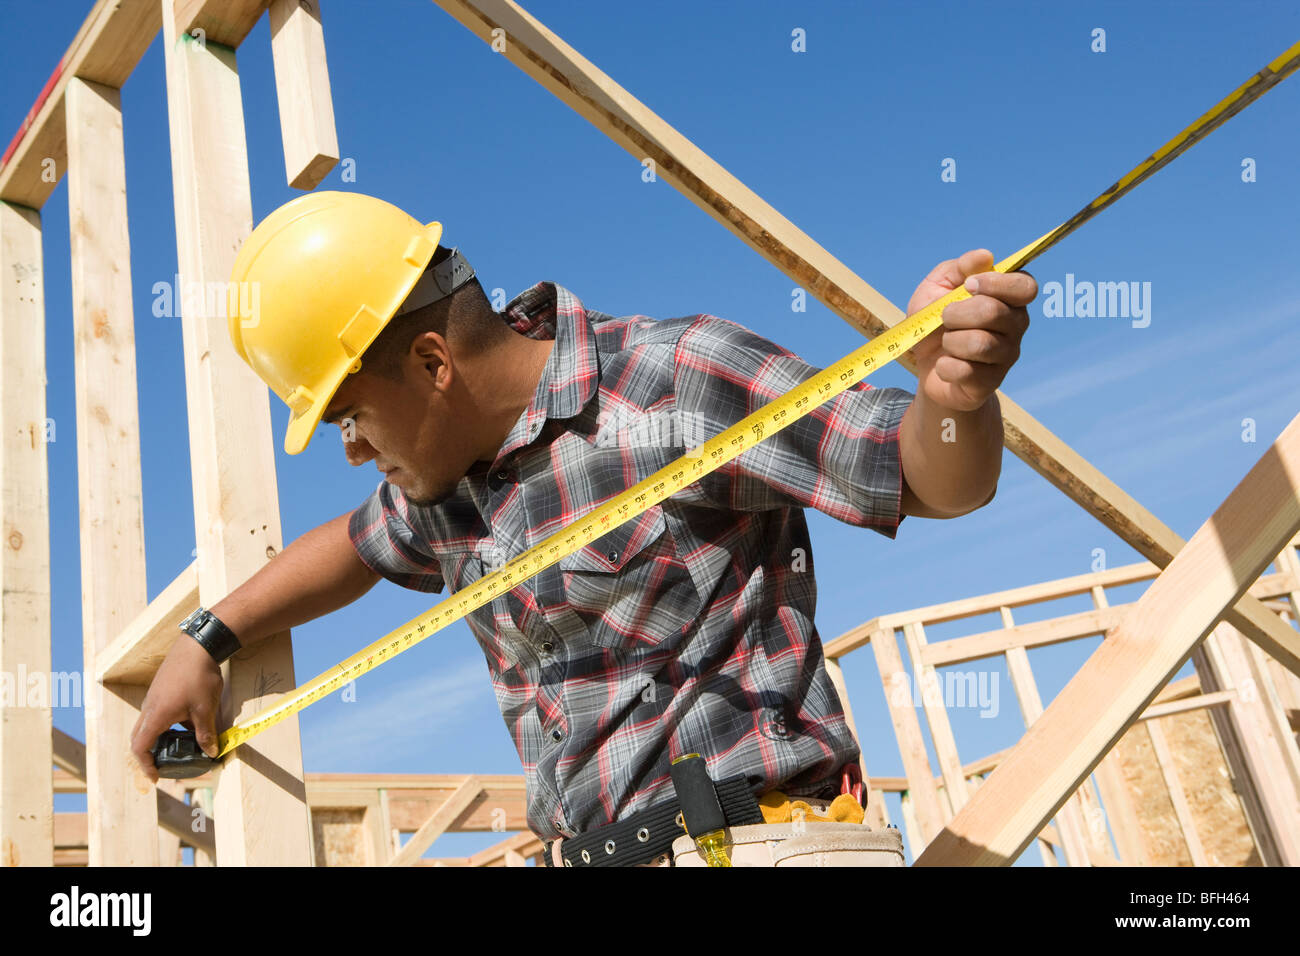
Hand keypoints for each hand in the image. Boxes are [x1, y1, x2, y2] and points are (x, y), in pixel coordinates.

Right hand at [129, 633, 224, 783]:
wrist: (198, 646)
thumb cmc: (198, 677)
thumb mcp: (205, 710)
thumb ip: (206, 734)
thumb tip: (211, 753)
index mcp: (156, 716)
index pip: (140, 748)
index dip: (146, 765)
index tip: (156, 776)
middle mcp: (149, 708)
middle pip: (140, 738)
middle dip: (150, 755)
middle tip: (165, 765)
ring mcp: (154, 697)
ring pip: (150, 725)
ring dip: (161, 738)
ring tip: (181, 747)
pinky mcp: (161, 690)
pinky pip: (158, 713)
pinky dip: (167, 724)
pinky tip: (189, 724)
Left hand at [905, 249, 1035, 411]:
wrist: (925, 366)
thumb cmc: (935, 322)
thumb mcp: (937, 288)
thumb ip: (959, 268)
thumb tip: (985, 256)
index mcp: (1010, 297)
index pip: (1025, 286)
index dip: (995, 283)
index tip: (967, 285)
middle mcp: (1016, 325)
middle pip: (994, 312)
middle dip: (957, 313)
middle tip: (944, 318)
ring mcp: (1007, 355)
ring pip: (980, 344)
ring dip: (950, 341)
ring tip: (946, 342)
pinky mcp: (991, 382)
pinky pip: (967, 371)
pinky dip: (945, 366)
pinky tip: (944, 365)